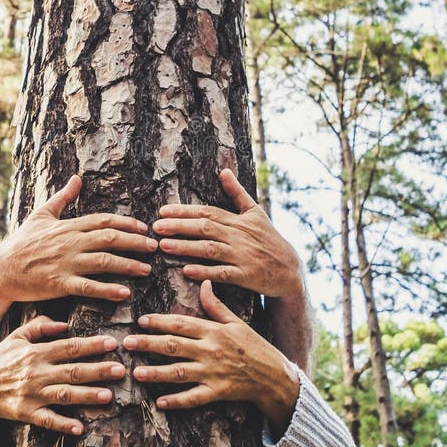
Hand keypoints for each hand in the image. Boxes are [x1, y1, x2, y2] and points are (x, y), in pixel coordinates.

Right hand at [0, 175, 155, 303]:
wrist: (0, 270)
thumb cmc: (21, 242)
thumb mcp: (41, 214)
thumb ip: (63, 197)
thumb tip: (77, 178)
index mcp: (68, 226)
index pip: (103, 221)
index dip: (126, 223)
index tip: (144, 228)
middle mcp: (70, 242)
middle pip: (110, 239)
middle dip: (135, 242)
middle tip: (154, 246)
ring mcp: (66, 263)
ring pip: (104, 261)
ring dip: (128, 265)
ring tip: (146, 269)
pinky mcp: (60, 284)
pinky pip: (88, 287)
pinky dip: (108, 290)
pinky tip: (124, 293)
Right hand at [0, 317, 125, 438]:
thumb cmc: (0, 358)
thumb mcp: (16, 336)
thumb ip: (40, 326)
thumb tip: (64, 324)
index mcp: (36, 352)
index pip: (68, 347)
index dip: (91, 345)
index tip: (112, 343)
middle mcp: (36, 373)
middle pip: (72, 371)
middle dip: (98, 370)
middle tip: (120, 370)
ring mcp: (31, 395)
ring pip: (64, 395)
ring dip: (87, 396)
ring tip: (109, 396)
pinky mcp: (25, 413)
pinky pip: (47, 420)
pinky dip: (63, 425)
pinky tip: (79, 428)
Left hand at [122, 280, 298, 437]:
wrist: (274, 374)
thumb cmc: (253, 345)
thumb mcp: (236, 321)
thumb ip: (216, 305)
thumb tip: (204, 282)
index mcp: (213, 330)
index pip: (181, 323)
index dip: (159, 321)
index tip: (141, 320)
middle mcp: (210, 350)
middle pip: (174, 346)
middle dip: (148, 344)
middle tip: (127, 343)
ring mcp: (213, 372)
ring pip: (179, 372)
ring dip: (156, 373)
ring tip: (136, 372)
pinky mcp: (217, 392)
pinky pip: (194, 398)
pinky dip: (177, 400)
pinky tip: (159, 401)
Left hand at [152, 168, 302, 298]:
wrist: (290, 269)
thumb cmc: (269, 239)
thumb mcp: (255, 212)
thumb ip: (237, 192)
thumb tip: (224, 170)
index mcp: (238, 220)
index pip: (207, 212)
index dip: (184, 211)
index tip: (162, 211)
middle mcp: (238, 236)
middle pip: (205, 228)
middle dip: (179, 227)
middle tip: (155, 227)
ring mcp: (242, 256)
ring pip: (210, 250)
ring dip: (186, 248)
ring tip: (164, 246)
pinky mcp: (246, 276)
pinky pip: (223, 273)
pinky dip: (205, 272)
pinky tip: (187, 271)